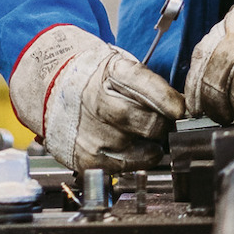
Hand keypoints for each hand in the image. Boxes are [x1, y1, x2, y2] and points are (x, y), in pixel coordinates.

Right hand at [9, 24, 185, 172]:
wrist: (50, 90)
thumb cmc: (94, 79)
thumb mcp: (119, 67)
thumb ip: (148, 86)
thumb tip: (183, 109)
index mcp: (110, 73)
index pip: (145, 86)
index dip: (168, 100)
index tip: (181, 110)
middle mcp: (98, 103)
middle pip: (149, 124)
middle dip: (163, 126)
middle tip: (162, 123)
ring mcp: (91, 133)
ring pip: (144, 150)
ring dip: (153, 145)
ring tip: (144, 135)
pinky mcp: (87, 158)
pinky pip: (128, 165)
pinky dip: (138, 159)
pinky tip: (133, 147)